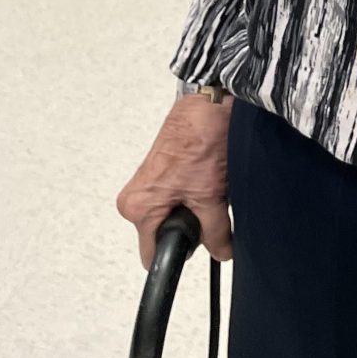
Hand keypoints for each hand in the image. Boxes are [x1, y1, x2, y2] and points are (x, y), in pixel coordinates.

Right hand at [117, 95, 233, 266]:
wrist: (210, 102)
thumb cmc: (202, 138)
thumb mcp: (212, 194)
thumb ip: (216, 231)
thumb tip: (222, 251)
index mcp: (138, 208)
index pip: (153, 255)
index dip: (179, 254)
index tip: (196, 246)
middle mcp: (134, 197)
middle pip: (163, 234)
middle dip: (189, 227)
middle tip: (207, 205)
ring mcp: (145, 183)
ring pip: (171, 215)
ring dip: (192, 208)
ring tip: (208, 185)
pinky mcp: (157, 171)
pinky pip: (174, 196)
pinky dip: (191, 193)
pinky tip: (204, 176)